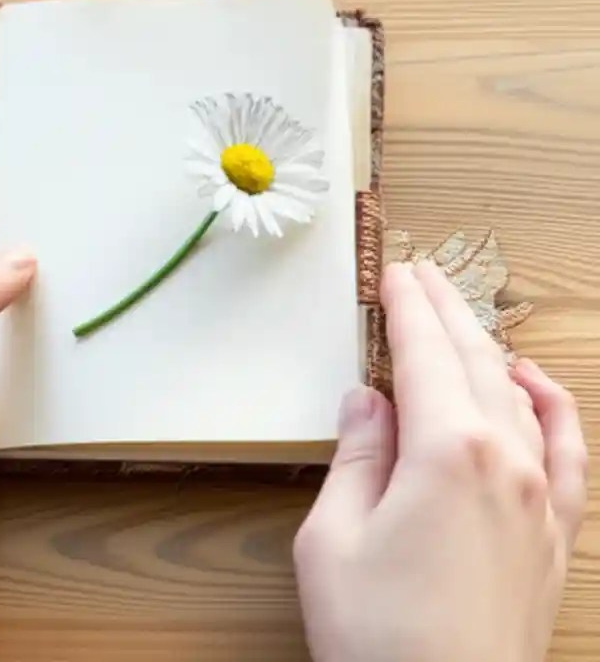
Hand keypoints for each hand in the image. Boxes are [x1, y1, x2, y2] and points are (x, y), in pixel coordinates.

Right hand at [294, 261, 586, 661]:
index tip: (395, 274)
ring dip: (490, 350)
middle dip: (448, 313)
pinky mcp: (556, 537)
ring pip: (522, 397)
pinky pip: (569, 451)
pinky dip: (554, 408)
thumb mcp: (331, 539)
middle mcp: (508, 462)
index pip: (427, 354)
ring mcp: (542, 499)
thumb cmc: (378, 637)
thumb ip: (355, 457)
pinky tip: (535, 388)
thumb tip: (367, 401)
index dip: (408, 307)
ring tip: (466, 322)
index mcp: (447, 452)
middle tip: (423, 277)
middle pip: (477, 363)